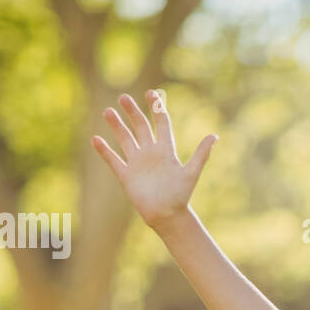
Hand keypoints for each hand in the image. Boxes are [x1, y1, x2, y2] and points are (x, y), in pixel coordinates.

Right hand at [91, 90, 216, 229]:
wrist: (168, 215)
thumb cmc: (181, 195)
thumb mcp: (192, 172)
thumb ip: (201, 154)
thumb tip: (214, 136)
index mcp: (166, 150)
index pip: (161, 123)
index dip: (156, 108)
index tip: (151, 93)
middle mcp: (151, 153)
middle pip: (140, 127)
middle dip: (132, 112)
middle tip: (123, 97)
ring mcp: (137, 163)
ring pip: (125, 139)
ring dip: (117, 126)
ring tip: (108, 111)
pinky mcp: (126, 175)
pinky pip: (113, 160)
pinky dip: (104, 151)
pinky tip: (96, 139)